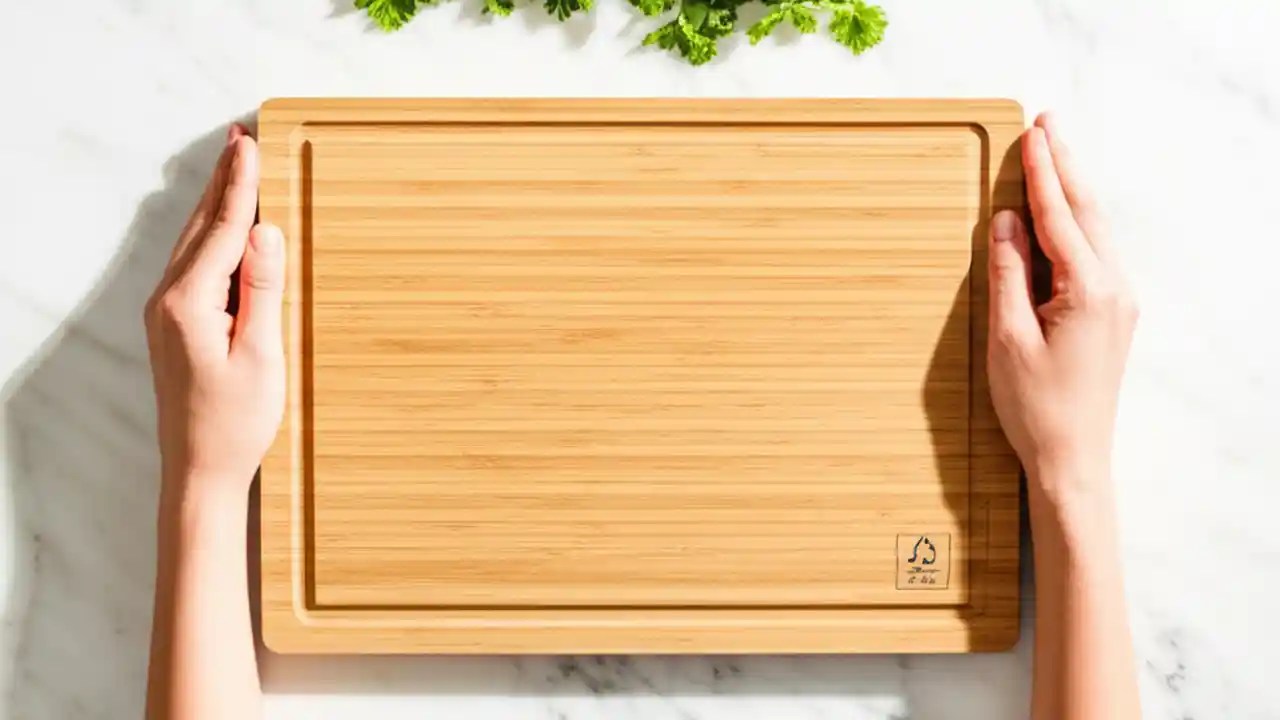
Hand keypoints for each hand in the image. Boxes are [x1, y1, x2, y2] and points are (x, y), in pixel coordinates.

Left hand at [145, 124, 285, 496]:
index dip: (241, 186)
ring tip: (233, 170)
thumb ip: (263, 289)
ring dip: (217, 205)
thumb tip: (266, 232)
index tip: (251, 146)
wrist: (200, 471)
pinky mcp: (175, 326)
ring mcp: (167, 313)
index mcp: (189, 303)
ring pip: (195, 243)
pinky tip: (224, 229)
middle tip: (240, 140)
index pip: (224, 230)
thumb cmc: (235, 422)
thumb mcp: (261, 354)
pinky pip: (194, 265)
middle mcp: (168, 301)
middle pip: (202, 227)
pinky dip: (213, 236)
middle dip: (223, 182)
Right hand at [987, 113, 1137, 503]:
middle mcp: (1114, 288)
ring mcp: (1119, 302)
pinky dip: (1076, 224)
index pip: (1059, 216)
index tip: (1033, 134)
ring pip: (1095, 230)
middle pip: (1087, 212)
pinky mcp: (1113, 315)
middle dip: (1065, 166)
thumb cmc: (1035, 407)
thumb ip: (1007, 273)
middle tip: (1048, 125)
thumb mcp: (1008, 337)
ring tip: (1054, 156)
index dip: (1042, 172)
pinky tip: (1062, 214)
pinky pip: (1096, 254)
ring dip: (1072, 191)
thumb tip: (1006, 221)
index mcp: (1088, 290)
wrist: (1074, 459)